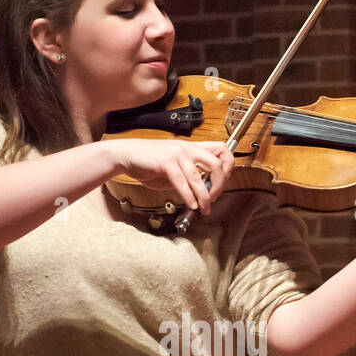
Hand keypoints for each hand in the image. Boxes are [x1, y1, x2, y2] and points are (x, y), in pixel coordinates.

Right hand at [105, 138, 233, 214]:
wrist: (127, 155)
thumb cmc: (149, 162)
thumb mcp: (175, 167)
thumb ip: (189, 176)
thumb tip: (203, 192)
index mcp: (192, 147)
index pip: (221, 149)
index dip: (229, 165)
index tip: (224, 181)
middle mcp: (188, 148)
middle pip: (217, 163)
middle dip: (220, 185)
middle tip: (214, 198)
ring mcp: (177, 154)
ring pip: (200, 177)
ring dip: (204, 197)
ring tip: (204, 208)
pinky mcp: (166, 162)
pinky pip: (182, 182)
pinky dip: (189, 196)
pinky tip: (191, 204)